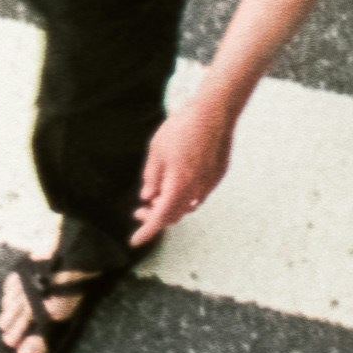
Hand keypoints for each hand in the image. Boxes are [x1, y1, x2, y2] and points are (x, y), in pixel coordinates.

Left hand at [131, 79, 241, 248]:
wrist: (213, 112)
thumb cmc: (181, 128)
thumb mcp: (156, 152)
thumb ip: (152, 178)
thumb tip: (148, 197)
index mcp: (178, 186)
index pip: (160, 218)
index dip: (146, 231)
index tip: (135, 240)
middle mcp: (196, 190)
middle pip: (174, 215)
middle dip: (155, 217)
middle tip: (139, 210)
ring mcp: (210, 184)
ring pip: (188, 206)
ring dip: (170, 207)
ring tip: (156, 196)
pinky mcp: (217, 176)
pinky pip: (199, 194)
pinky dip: (184, 197)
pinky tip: (176, 185)